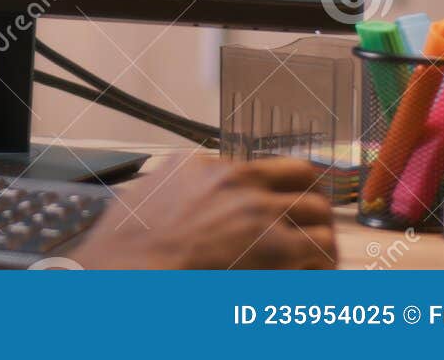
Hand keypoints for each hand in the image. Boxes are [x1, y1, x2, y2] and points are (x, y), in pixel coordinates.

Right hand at [70, 155, 335, 269]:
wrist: (125, 276)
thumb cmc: (122, 253)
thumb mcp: (143, 199)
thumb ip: (177, 192)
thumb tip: (185, 204)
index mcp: (201, 166)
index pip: (259, 165)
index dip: (277, 187)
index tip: (280, 203)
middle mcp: (236, 180)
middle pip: (302, 177)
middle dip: (308, 202)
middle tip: (310, 225)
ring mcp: (259, 211)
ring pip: (318, 213)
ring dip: (318, 234)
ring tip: (314, 258)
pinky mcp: (276, 248)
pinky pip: (321, 251)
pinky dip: (321, 266)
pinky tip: (310, 278)